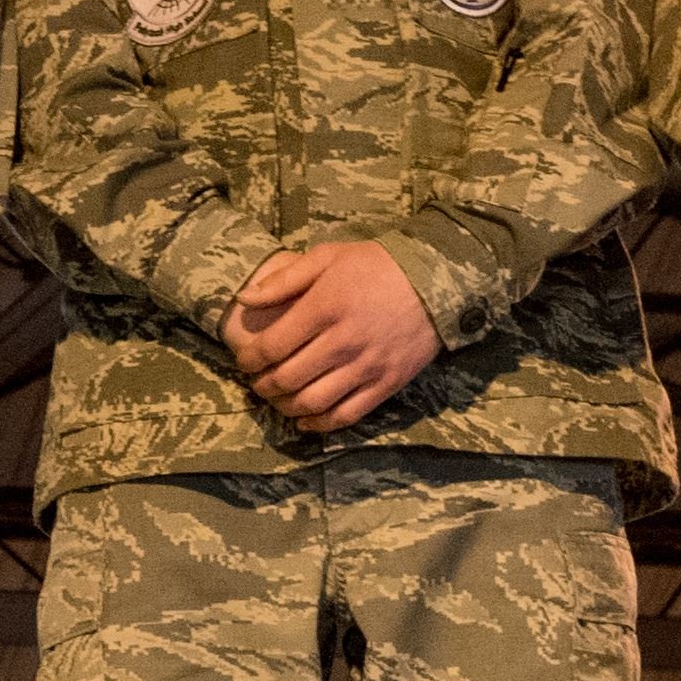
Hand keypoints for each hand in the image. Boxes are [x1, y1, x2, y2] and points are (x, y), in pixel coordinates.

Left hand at [225, 240, 435, 432]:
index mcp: (324, 307)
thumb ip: (284, 279)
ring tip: (278, 401)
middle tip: (258, 382)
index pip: (272, 347)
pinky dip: (320, 423)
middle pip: (287, 378)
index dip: (250, 359)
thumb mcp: (328, 257)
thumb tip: (244, 298)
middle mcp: (342, 341)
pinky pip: (347, 415)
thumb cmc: (377, 265)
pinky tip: (306, 420)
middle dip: (263, 385)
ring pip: (313, 401)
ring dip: (286, 407)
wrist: (436, 280)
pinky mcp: (386, 384)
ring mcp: (366, 366)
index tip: (245, 361)